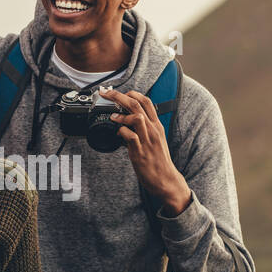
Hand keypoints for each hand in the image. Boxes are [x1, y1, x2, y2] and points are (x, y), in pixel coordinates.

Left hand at [100, 87, 190, 214]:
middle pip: (137, 105)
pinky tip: (117, 134)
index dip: (132, 93)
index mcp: (156, 125)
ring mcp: (147, 140)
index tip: (119, 92)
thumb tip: (127, 121)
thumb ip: (143, 129)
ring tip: (113, 117)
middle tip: (106, 93)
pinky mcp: (140, 151)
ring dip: (122, 114)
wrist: (165, 179)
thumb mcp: (154, 140)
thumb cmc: (158, 160)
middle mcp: (153, 130)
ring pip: (136, 117)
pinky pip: (130, 136)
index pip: (146, 101)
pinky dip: (121, 132)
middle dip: (119, 96)